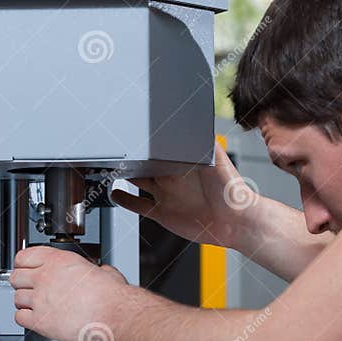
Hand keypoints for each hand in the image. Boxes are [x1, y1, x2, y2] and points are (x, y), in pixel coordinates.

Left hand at [10, 246, 128, 340]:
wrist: (113, 314)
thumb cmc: (111, 296)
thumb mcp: (103, 271)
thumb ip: (96, 269)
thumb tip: (102, 272)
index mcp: (58, 261)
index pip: (24, 257)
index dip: (24, 264)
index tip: (26, 268)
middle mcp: (45, 277)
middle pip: (16, 277)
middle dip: (22, 283)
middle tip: (30, 288)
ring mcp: (40, 299)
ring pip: (17, 298)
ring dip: (24, 302)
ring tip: (36, 305)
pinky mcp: (40, 320)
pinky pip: (20, 317)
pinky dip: (25, 318)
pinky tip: (35, 318)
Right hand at [110, 142, 257, 247]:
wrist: (234, 221)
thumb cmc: (231, 190)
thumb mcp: (216, 157)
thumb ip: (204, 139)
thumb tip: (195, 118)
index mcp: (181, 161)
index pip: (157, 148)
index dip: (143, 141)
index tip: (128, 131)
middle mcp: (170, 177)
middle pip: (142, 163)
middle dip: (128, 155)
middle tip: (111, 147)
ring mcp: (165, 195)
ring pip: (136, 182)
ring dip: (121, 176)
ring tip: (106, 167)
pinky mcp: (162, 213)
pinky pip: (138, 205)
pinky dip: (124, 200)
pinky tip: (114, 193)